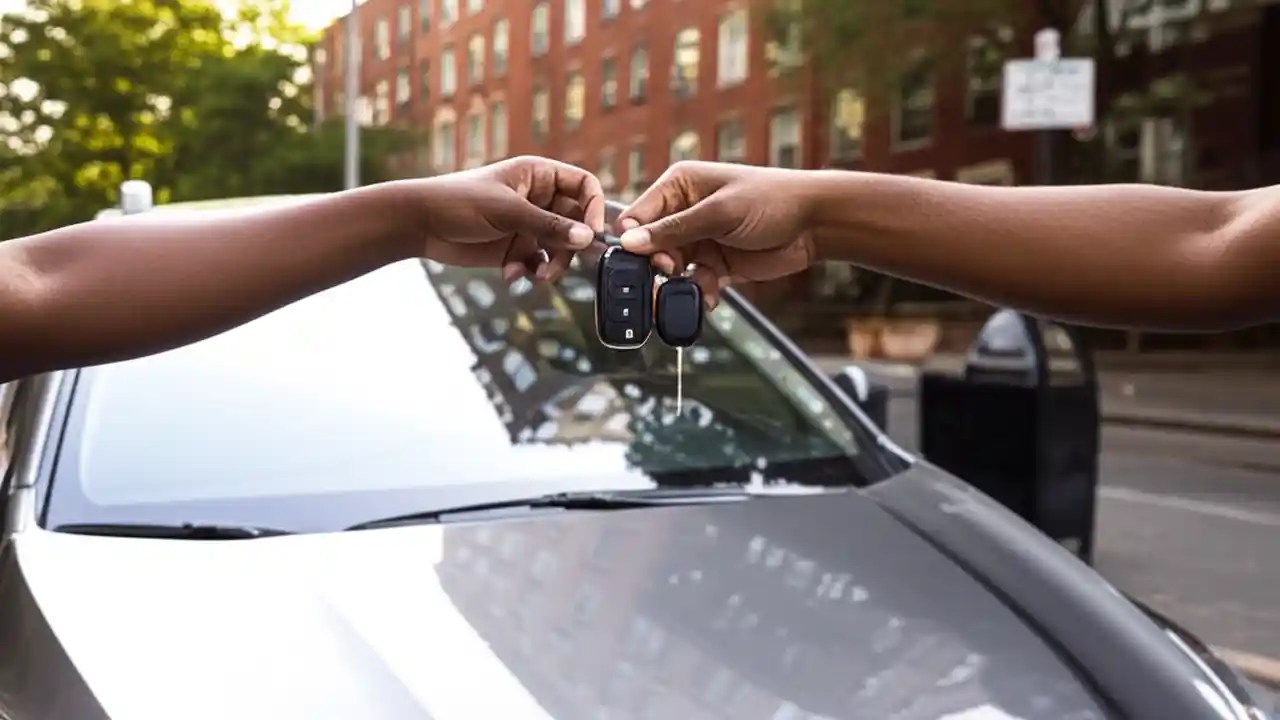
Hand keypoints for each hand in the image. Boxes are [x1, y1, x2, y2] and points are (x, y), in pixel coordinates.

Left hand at [419, 156, 604, 281]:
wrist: (420, 224)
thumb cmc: (460, 202)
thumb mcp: (508, 212)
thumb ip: (549, 226)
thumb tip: (588, 239)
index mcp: (539, 175)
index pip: (584, 186)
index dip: (593, 208)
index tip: (592, 234)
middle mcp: (539, 198)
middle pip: (577, 222)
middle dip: (572, 245)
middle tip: (563, 262)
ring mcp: (528, 224)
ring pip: (561, 247)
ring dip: (554, 264)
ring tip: (538, 275)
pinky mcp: (516, 248)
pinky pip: (540, 262)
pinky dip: (532, 271)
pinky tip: (511, 274)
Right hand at [617, 161, 818, 307]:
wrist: (815, 224)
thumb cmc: (771, 201)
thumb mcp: (719, 213)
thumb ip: (674, 230)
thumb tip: (629, 241)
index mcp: (679, 186)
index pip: (638, 214)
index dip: (634, 239)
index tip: (643, 259)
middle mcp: (684, 212)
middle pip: (650, 247)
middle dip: (657, 265)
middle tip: (671, 272)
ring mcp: (699, 239)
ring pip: (670, 270)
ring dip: (676, 284)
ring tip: (689, 290)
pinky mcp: (715, 264)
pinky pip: (693, 283)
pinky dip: (698, 293)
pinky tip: (710, 297)